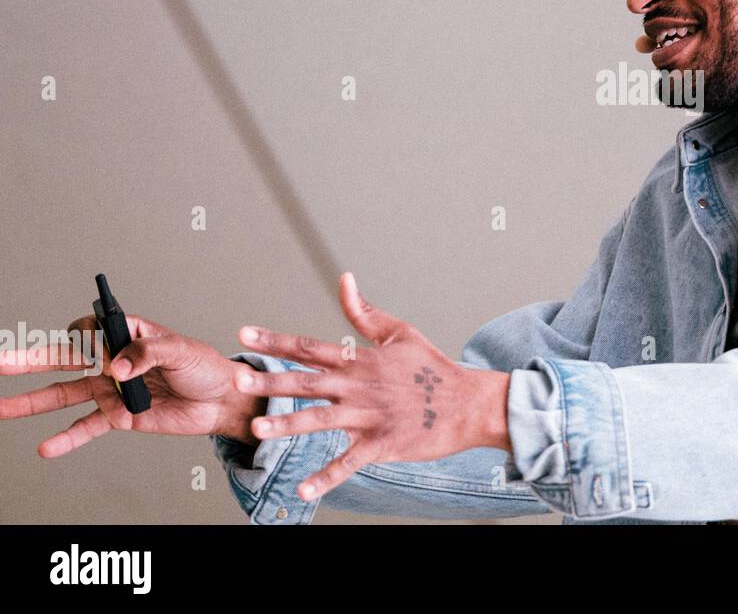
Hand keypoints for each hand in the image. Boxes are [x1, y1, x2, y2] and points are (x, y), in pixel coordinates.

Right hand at [0, 314, 264, 455]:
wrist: (222, 401)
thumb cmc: (206, 367)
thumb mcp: (182, 351)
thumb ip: (147, 353)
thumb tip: (115, 366)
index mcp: (130, 335)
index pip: (92, 329)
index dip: (87, 338)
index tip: (99, 353)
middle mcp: (114, 360)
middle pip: (65, 359)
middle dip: (31, 360)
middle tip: (0, 361)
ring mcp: (113, 389)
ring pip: (65, 393)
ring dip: (33, 400)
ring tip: (2, 408)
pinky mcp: (119, 415)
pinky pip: (87, 426)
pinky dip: (66, 438)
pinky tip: (45, 447)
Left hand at [233, 271, 509, 501]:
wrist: (468, 403)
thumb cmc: (433, 367)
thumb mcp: (400, 333)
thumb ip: (365, 312)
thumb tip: (344, 280)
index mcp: (360, 359)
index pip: (310, 347)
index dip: (275, 340)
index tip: (243, 335)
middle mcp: (359, 386)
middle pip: (307, 381)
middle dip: (270, 380)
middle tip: (236, 379)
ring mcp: (369, 416)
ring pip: (321, 420)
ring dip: (289, 423)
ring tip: (257, 427)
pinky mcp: (382, 444)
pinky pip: (349, 463)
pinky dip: (327, 477)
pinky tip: (303, 490)